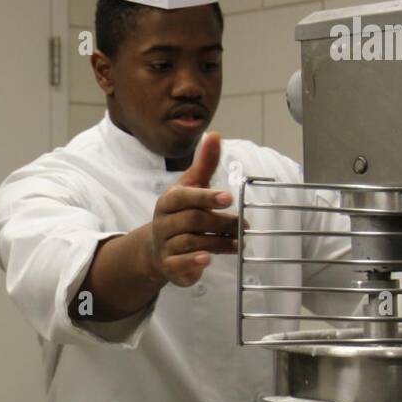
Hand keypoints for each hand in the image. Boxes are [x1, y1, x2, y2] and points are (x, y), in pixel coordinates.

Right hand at [148, 132, 242, 287]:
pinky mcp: (169, 265)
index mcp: (169, 201)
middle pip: (193, 220)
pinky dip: (193, 261)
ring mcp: (165, 245)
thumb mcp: (191, 188)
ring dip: (218, 242)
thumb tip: (216, 135)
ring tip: (239, 242)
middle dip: (221, 222)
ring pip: (192, 242)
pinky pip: (179, 264)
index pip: (184, 196)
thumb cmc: (180, 213)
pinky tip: (208, 259)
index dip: (206, 197)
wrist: (157, 249)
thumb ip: (204, 165)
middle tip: (244, 225)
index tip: (229, 198)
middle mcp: (163, 222)